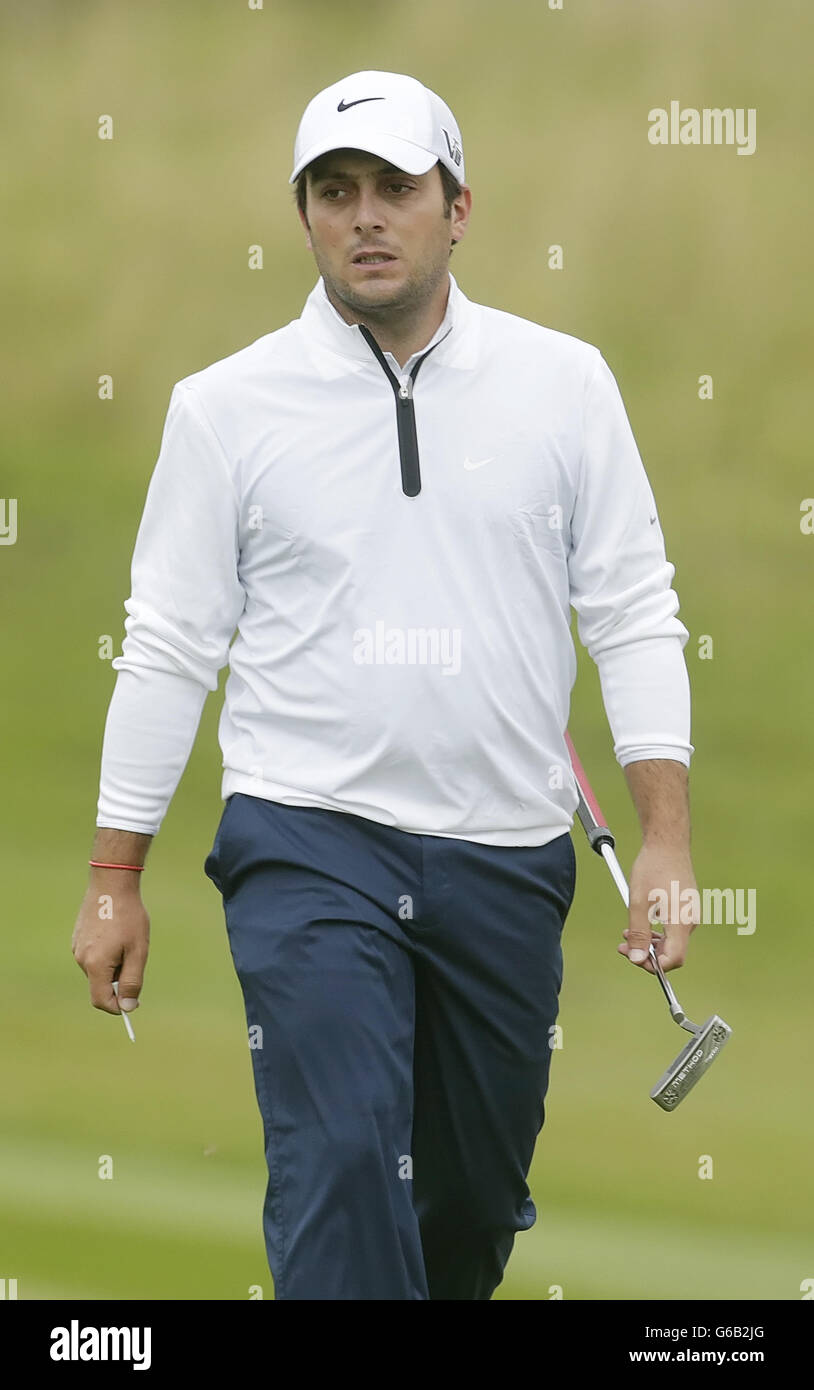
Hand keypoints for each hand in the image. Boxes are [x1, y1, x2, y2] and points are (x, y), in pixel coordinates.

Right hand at [72, 876, 149, 1014]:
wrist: (111, 884)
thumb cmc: (128, 917)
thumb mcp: (138, 951)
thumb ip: (132, 981)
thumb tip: (127, 1007)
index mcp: (95, 965)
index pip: (101, 1000)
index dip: (117, 1007)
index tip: (133, 1003)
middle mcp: (81, 958)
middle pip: (101, 984)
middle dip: (119, 980)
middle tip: (135, 955)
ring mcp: (76, 947)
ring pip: (97, 969)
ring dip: (113, 964)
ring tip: (125, 940)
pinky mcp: (77, 937)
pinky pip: (92, 956)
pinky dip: (106, 953)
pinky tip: (115, 933)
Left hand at [618, 842, 698, 974]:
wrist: (668, 843)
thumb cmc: (654, 868)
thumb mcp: (639, 903)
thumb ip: (638, 933)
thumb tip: (637, 958)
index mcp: (681, 922)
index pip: (674, 958)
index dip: (653, 965)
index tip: (634, 958)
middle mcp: (690, 920)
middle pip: (672, 951)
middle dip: (647, 953)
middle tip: (624, 946)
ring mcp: (690, 913)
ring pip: (671, 940)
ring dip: (648, 941)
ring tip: (627, 934)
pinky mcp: (686, 906)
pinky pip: (672, 927)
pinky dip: (656, 929)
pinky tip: (640, 921)